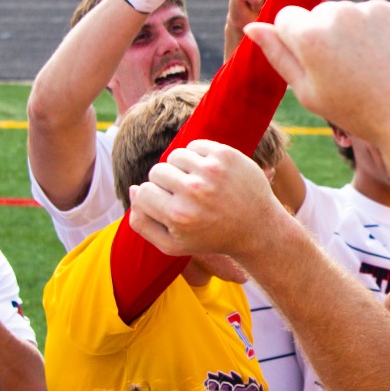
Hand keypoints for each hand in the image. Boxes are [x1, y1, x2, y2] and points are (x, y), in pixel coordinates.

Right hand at [127, 139, 282, 258]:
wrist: (258, 228)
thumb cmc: (211, 238)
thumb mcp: (173, 245)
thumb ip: (142, 223)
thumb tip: (132, 189)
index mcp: (178, 216)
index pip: (143, 192)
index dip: (153, 199)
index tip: (171, 208)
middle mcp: (194, 191)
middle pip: (156, 171)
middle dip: (167, 183)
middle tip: (187, 197)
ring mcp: (211, 170)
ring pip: (175, 156)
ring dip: (182, 169)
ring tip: (197, 184)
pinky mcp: (226, 155)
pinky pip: (195, 145)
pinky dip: (198, 157)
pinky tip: (209, 174)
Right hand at [251, 0, 389, 147]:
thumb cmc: (360, 113)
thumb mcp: (310, 94)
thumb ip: (279, 56)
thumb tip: (252, 26)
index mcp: (310, 36)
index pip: (289, 19)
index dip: (301, 44)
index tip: (322, 66)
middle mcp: (341, 13)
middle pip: (325, 15)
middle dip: (333, 36)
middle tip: (355, 73)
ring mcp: (377, 7)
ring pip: (359, 13)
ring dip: (366, 33)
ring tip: (382, 68)